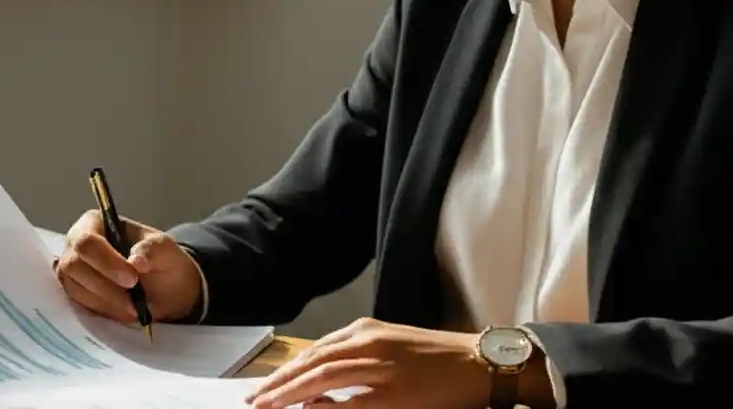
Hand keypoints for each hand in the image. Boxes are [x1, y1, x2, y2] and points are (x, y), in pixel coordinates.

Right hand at [54, 210, 202, 323]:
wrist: (166, 288)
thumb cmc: (162, 260)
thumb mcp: (165, 250)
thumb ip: (153, 250)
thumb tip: (135, 260)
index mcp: (95, 223)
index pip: (87, 241)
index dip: (106, 262)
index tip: (132, 280)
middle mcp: (75, 245)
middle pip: (74, 265)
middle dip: (106, 286)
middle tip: (134, 301)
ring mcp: (71, 271)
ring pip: (76, 288)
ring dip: (107, 301)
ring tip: (134, 306)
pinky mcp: (74, 294)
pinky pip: (79, 305)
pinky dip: (104, 310)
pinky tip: (124, 310)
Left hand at [245, 318, 489, 408]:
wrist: (478, 363)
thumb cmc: (436, 358)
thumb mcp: (391, 347)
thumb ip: (356, 359)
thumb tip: (320, 385)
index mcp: (366, 331)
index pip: (315, 351)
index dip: (286, 369)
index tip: (264, 385)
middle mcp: (369, 343)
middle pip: (312, 363)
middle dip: (278, 382)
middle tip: (254, 399)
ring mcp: (381, 367)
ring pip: (324, 378)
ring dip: (290, 393)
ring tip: (267, 406)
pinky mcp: (396, 394)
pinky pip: (352, 402)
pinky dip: (326, 407)